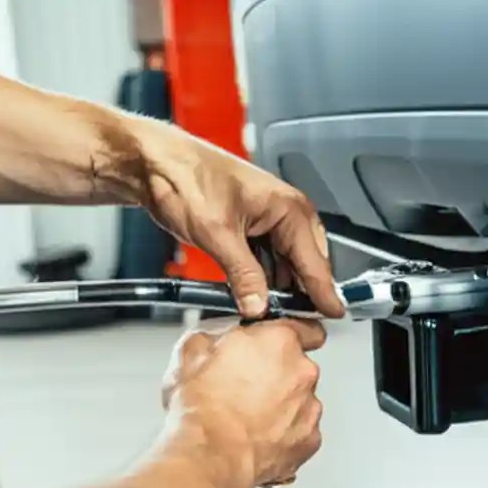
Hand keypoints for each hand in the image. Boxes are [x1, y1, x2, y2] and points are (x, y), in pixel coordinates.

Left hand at [134, 121, 344, 319]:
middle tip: (296, 324)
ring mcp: (268, 221)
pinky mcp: (250, 229)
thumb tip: (260, 307)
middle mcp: (285, 213)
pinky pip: (267, 261)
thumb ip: (244, 275)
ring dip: (279, 290)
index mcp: (289, 208)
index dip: (324, 293)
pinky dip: (262, 280)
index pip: (315, 262)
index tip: (334, 316)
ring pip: (285, 266)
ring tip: (271, 314)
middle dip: (301, 295)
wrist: (154, 163)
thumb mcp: (217, 234)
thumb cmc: (186, 177)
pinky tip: (254, 296)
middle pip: (305, 265)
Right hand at [160, 319, 327, 487]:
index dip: (290, 336)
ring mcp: (309, 407)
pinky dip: (284, 435)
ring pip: (300, 401)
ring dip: (281, 407)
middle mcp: (302, 372)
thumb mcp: (192, 350)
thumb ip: (219, 334)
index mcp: (279, 342)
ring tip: (246, 420)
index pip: (305, 328)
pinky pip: (300, 432)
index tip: (283, 345)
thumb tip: (222, 335)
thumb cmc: (200, 408)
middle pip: (298, 368)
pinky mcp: (309, 440)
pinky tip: (258, 438)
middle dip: (277, 376)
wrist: (208, 457)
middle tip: (245, 390)